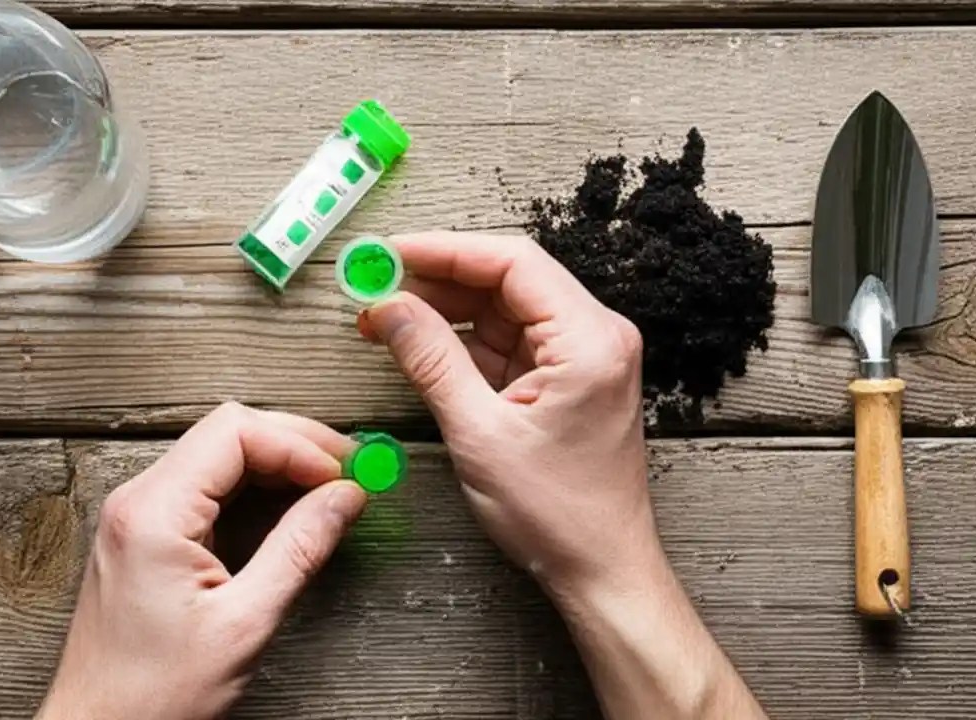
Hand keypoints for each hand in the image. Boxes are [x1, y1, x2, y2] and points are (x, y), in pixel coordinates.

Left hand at [36, 403, 366, 719]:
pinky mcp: (146, 534)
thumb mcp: (243, 623)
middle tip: (351, 471)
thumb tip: (345, 497)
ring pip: (221, 455)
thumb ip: (299, 549)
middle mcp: (137, 501)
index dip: (300, 444)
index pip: (235, 432)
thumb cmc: (152, 695)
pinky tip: (292, 509)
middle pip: (229, 433)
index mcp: (153, 512)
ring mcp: (138, 515)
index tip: (345, 474)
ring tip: (331, 489)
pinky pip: (208, 487)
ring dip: (280, 464)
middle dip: (296, 445)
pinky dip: (256, 489)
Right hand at [358, 232, 654, 597]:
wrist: (601, 570)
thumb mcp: (479, 433)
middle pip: (507, 280)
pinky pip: (508, 343)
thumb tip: (388, 307)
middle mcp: (595, 337)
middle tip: (375, 286)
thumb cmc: (559, 514)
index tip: (389, 254)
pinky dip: (462, 343)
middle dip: (437, 280)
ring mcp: (582, 358)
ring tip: (384, 317)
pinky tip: (417, 344)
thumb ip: (431, 360)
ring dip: (444, 311)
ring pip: (503, 310)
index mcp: (590, 340)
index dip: (444, 251)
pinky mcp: (566, 380)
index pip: (512, 262)